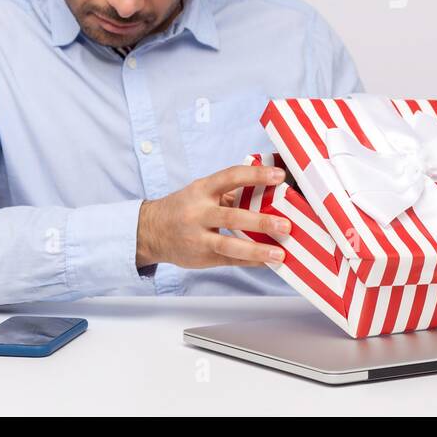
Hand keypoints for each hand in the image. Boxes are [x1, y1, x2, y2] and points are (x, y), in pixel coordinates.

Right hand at [136, 165, 291, 268]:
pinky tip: (267, 261)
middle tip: (285, 225)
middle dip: (261, 221)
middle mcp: (199, 212)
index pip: (231, 177)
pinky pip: (229, 260)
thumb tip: (268, 190)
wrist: (150, 231)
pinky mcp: (201, 257)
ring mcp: (198, 237)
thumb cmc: (184, 208)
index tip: (279, 176)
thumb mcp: (202, 192)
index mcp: (202, 190)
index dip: (256, 174)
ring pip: (229, 245)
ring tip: (279, 254)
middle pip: (232, 217)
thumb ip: (231, 192)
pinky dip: (250, 261)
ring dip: (257, 250)